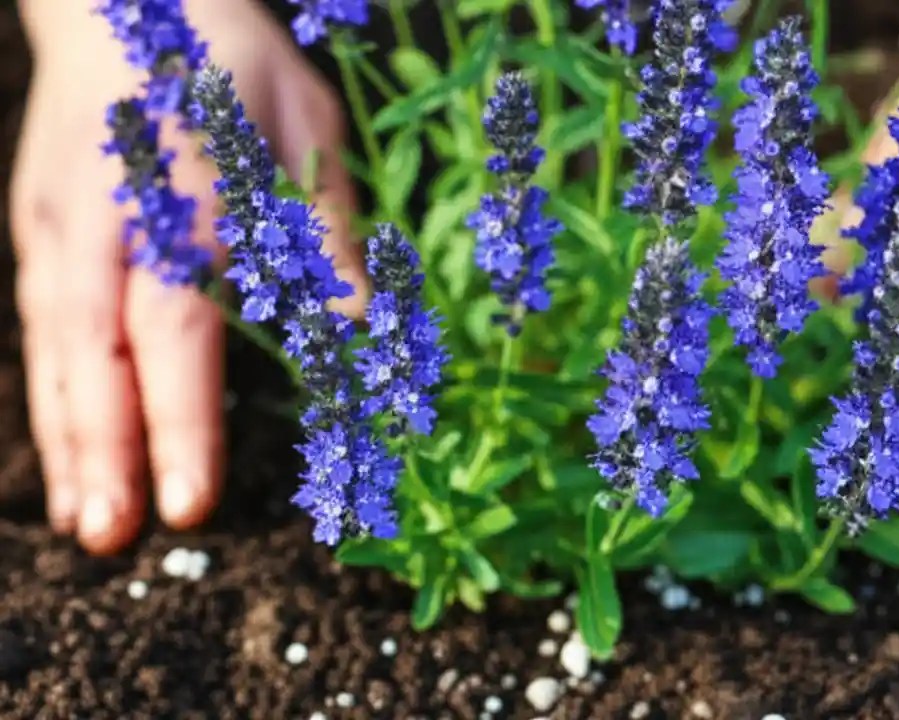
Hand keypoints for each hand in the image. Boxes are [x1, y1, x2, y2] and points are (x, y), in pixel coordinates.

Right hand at [9, 0, 366, 553]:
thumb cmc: (232, 60)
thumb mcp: (305, 126)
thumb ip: (326, 229)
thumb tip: (366, 326)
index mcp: (185, 193)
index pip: (178, 325)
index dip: (180, 418)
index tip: (191, 501)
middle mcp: (109, 217)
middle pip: (96, 352)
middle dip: (105, 453)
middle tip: (113, 542)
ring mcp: (60, 224)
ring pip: (55, 349)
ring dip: (68, 441)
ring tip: (84, 526)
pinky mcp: (40, 229)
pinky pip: (42, 327)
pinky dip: (53, 394)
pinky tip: (70, 453)